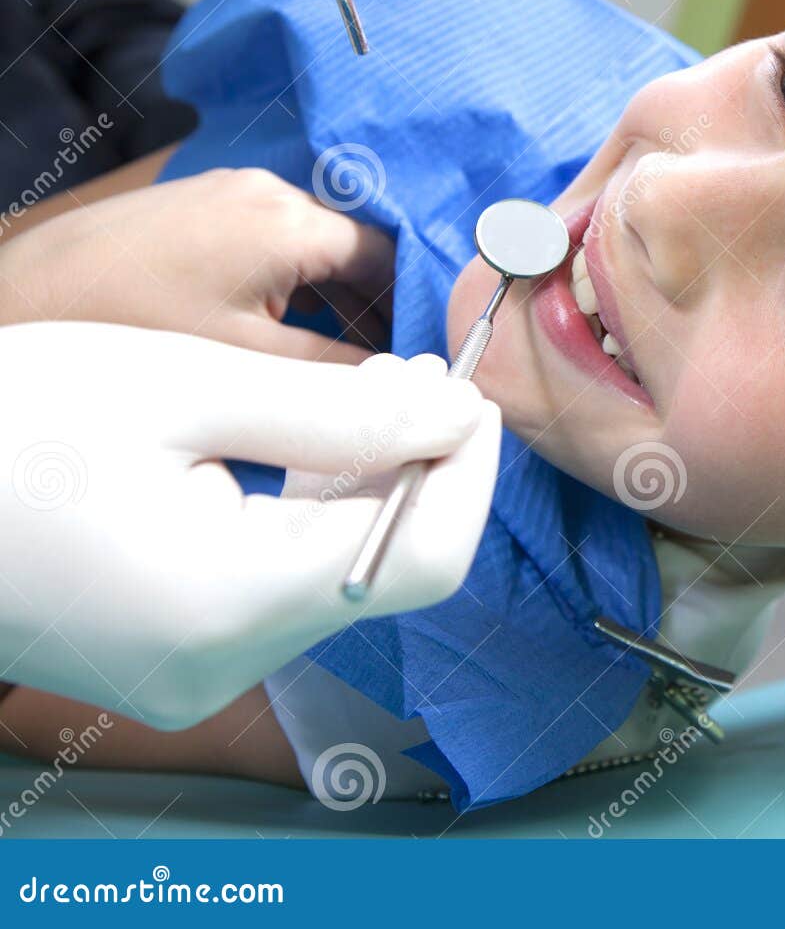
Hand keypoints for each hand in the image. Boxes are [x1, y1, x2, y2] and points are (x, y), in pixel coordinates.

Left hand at [0, 167, 393, 364]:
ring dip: (337, 295)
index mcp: (291, 220)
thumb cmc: (135, 325)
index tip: (419, 354)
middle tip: (386, 365)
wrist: (31, 293)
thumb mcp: (249, 359)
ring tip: (341, 355)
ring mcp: (236, 190)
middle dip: (377, 304)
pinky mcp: (209, 202)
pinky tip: (294, 328)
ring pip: (320, 244)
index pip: (389, 254)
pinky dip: (299, 281)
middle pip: (357, 246)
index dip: (412, 306)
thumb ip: (337, 367)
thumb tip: (401, 381)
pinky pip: (280, 238)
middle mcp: (271, 189)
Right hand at [0, 324, 500, 728]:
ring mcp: (195, 675)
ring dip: (370, 491)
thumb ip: (339, 414)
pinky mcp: (175, 661)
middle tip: (412, 380)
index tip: (467, 392)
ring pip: (343, 582)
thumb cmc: (12, 417)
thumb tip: (456, 418)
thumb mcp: (185, 386)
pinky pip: (286, 593)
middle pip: (388, 573)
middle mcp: (222, 665)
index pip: (423, 557)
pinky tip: (304, 451)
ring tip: (359, 401)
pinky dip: (315, 521)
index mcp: (229, 603)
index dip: (468, 472)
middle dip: (420, 472)